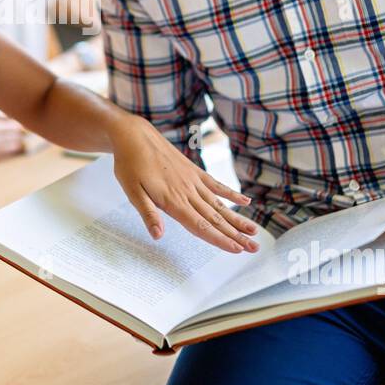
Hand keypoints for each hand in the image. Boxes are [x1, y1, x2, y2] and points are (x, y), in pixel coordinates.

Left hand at [109, 117, 258, 252]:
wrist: (135, 135)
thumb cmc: (130, 164)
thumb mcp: (132, 191)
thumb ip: (148, 214)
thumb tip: (158, 236)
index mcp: (172, 200)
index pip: (200, 225)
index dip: (219, 239)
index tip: (236, 249)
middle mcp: (187, 191)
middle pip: (215, 218)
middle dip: (236, 235)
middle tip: (254, 248)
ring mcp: (193, 180)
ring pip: (219, 204)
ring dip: (237, 219)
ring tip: (254, 231)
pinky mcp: (194, 171)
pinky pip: (216, 185)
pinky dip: (231, 194)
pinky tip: (245, 202)